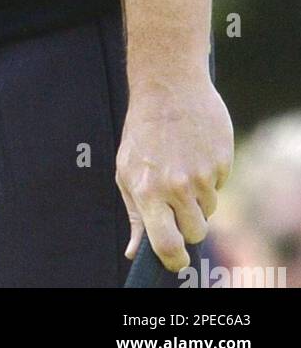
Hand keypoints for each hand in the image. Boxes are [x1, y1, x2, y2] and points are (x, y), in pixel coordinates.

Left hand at [116, 74, 233, 273]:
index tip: (176, 259)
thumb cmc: (142, 132)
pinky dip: (210, 176)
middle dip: (188, 224)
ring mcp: (202, 175)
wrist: (168, 88)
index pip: (166, 245)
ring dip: (199, 198)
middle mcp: (176, 186)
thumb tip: (133, 252)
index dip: (173, 259)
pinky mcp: (222, 162)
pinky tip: (195, 152)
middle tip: (177, 200)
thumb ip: (134, 214)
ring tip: (183, 166)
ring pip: (209, 210)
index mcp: (147, 191)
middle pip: (195, 232)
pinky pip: (220, 185)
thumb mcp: (126, 170)